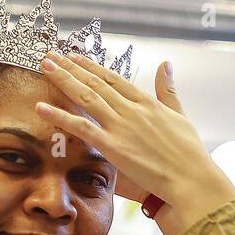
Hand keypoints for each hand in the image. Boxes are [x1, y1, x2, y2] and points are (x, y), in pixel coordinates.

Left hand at [35, 52, 234, 234]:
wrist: (193, 180)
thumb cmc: (190, 154)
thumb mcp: (181, 115)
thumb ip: (169, 90)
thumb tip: (166, 64)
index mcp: (147, 102)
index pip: (113, 78)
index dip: (91, 66)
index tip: (75, 55)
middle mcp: (131, 110)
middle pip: (95, 83)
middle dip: (70, 67)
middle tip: (50, 55)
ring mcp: (121, 127)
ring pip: (86, 97)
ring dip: (63, 80)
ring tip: (44, 66)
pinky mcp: (113, 147)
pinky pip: (81, 128)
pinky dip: (60, 116)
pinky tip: (41, 107)